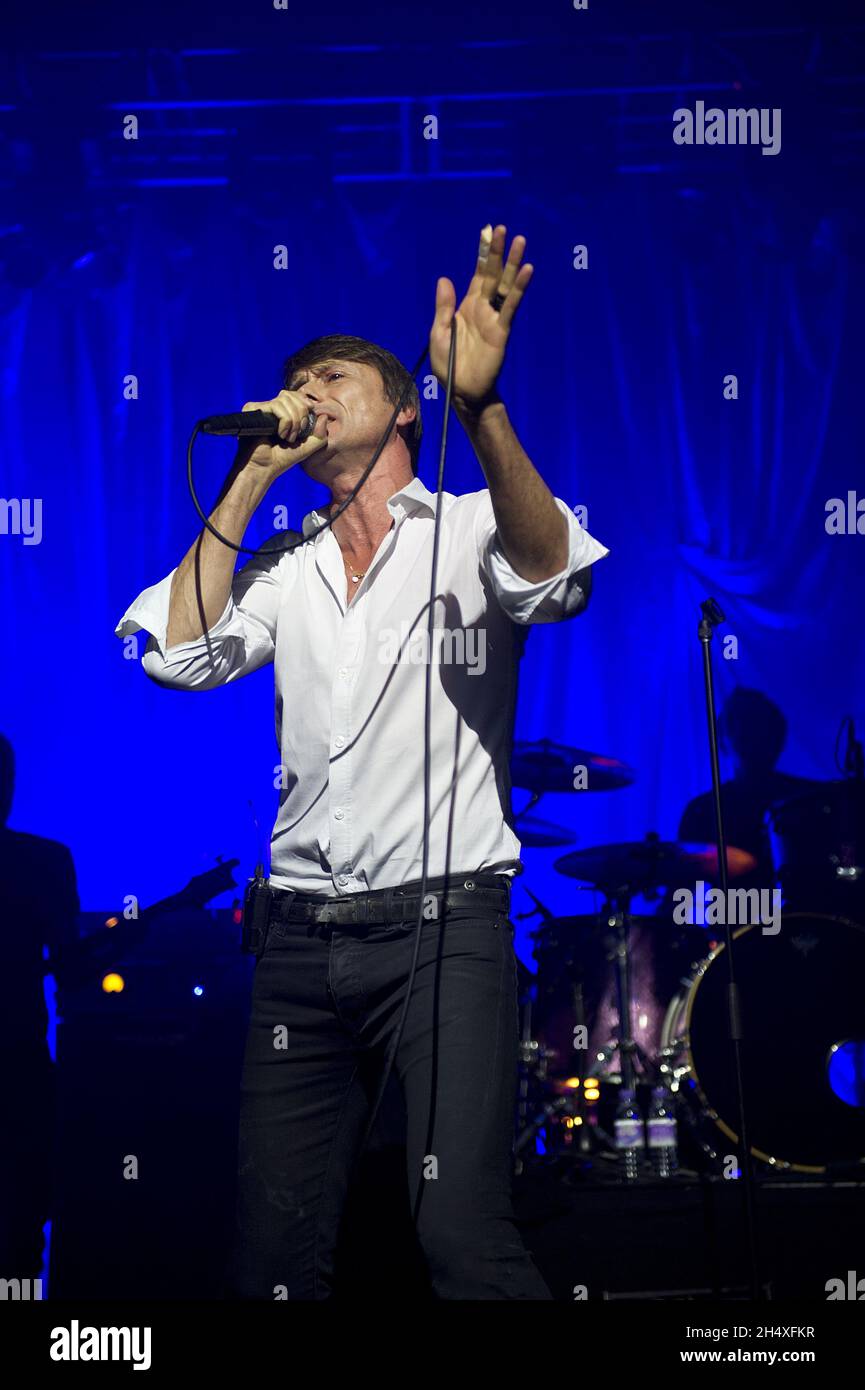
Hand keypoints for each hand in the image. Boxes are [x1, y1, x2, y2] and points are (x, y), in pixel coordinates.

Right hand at [238, 389, 328, 475]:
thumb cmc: (282, 459)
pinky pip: (276, 406)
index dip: (304, 403)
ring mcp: (261, 408)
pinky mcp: (253, 409)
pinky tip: (280, 434)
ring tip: (288, 437)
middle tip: (297, 433)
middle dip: (301, 414)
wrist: (264, 468)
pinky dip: (285, 422)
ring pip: (285, 399)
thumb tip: (324, 415)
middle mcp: (271, 408)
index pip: (295, 396)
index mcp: (283, 413)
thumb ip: (320, 434)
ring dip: (293, 421)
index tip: (308, 418)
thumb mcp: (308, 447)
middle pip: (291, 395)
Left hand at [429, 224, 532, 412]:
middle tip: (504, 229)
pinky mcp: (501, 331)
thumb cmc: (449, 365)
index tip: (488, 232)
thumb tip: (444, 279)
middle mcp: (483, 308)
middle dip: (498, 252)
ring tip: (520, 242)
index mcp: (466, 306)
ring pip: (505, 286)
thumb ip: (443, 307)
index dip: (483, 254)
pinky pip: (510, 307)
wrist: (462, 391)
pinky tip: (526, 271)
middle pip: (493, 274)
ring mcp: (494, 318)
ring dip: (512, 264)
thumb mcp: (439, 333)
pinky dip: (518, 289)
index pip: (478, 274)